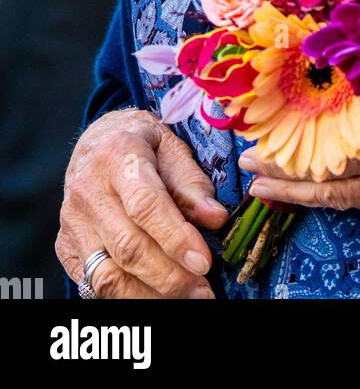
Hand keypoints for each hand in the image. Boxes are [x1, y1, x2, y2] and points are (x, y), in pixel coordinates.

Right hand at [56, 108, 228, 298]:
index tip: (204, 262)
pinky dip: (127, 296)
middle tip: (203, 289)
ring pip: (108, 274)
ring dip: (150, 294)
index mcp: (118, 155)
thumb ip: (192, 184)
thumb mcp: (172, 147)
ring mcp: (72, 221)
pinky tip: (155, 293)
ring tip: (187, 295)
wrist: (95, 143)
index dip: (175, 237)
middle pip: (128, 246)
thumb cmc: (142, 144)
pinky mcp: (65, 245)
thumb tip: (216, 218)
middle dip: (169, 275)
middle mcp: (88, 189)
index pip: (145, 205)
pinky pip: (94, 283)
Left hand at [239, 60, 359, 210]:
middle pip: (333, 192)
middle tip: (247, 170)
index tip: (259, 163)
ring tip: (265, 179)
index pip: (337, 175)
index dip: (296, 172)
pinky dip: (333, 183)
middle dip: (288, 183)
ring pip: (345, 196)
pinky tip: (314, 174)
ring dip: (306, 187)